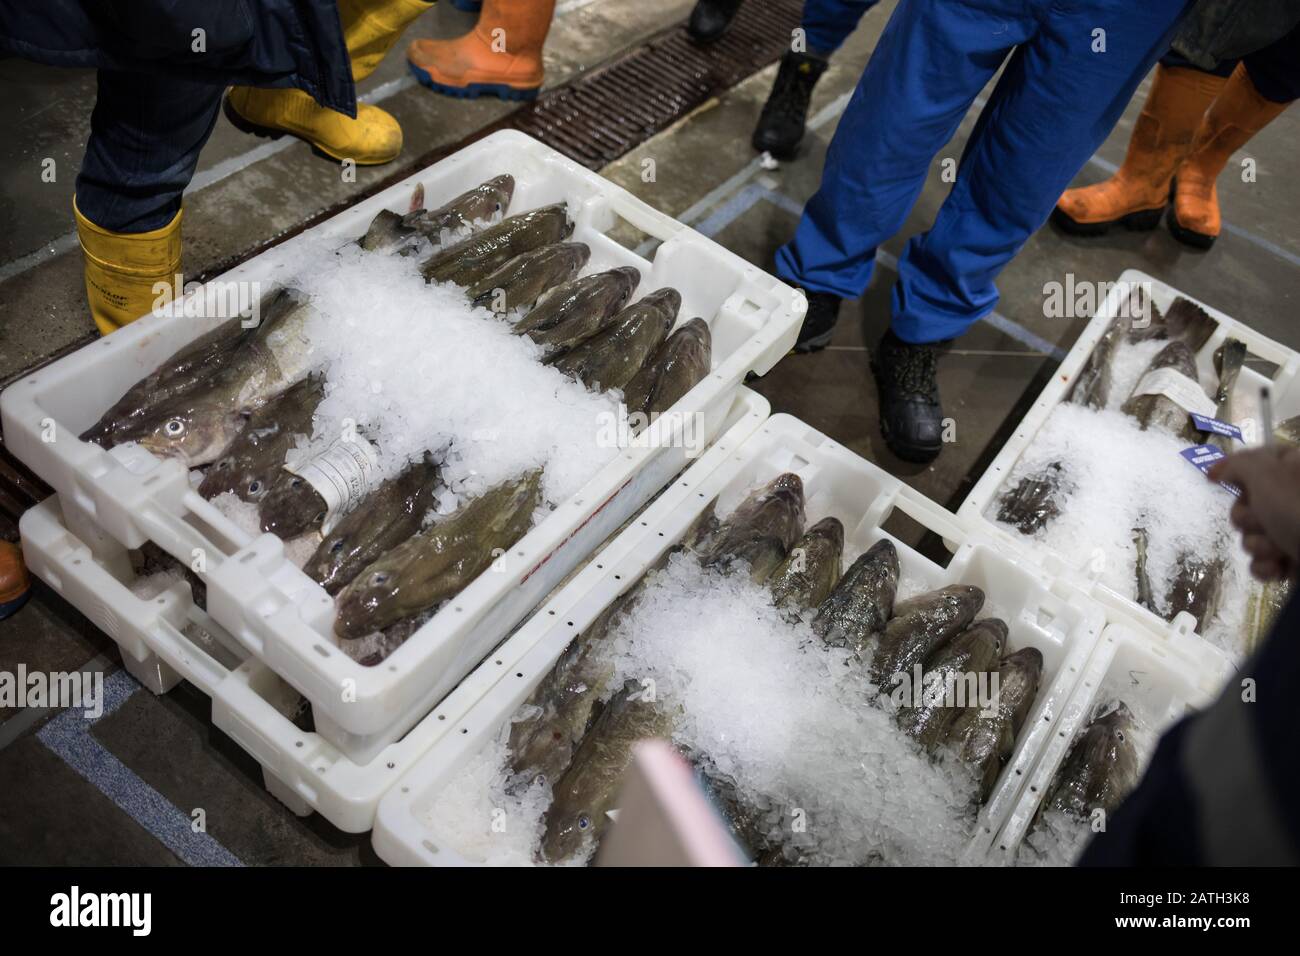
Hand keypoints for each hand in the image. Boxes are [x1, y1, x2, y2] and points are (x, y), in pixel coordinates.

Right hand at [1207, 446, 1299, 581]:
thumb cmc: (1298, 509)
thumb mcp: (1267, 475)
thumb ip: (1238, 465)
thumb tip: (1218, 470)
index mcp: (1298, 469)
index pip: (1261, 457)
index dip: (1236, 468)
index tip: (1214, 479)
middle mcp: (1296, 497)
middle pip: (1248, 502)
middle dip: (1248, 519)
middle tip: (1262, 522)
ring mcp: (1295, 530)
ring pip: (1253, 535)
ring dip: (1258, 545)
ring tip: (1278, 550)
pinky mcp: (1295, 560)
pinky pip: (1262, 561)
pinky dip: (1266, 566)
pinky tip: (1277, 566)